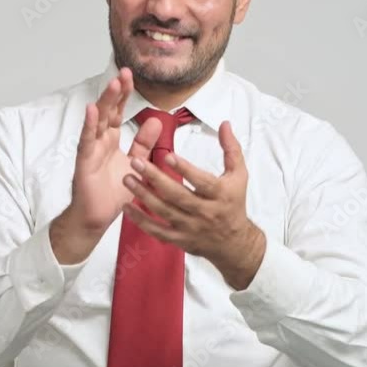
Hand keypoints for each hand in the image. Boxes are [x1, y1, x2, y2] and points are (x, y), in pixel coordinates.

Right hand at [51, 68, 161, 263]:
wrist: (96, 218)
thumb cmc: (112, 192)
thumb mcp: (136, 164)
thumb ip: (144, 143)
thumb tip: (157, 121)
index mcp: (110, 140)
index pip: (117, 112)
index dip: (124, 94)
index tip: (130, 76)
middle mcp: (99, 141)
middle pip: (107, 111)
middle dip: (116, 91)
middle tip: (124, 72)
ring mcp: (90, 149)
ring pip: (97, 121)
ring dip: (105, 102)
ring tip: (113, 84)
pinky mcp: (84, 162)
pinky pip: (87, 141)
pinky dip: (89, 125)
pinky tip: (92, 110)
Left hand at [121, 120, 265, 289]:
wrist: (234, 243)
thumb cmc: (234, 203)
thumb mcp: (239, 175)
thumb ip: (231, 149)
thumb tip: (224, 124)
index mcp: (220, 194)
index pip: (202, 182)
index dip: (185, 170)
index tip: (167, 156)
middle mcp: (205, 212)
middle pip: (178, 196)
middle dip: (155, 179)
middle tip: (135, 162)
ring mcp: (190, 227)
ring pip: (164, 212)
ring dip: (144, 196)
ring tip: (127, 179)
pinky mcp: (179, 239)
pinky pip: (158, 231)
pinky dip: (141, 221)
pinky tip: (127, 207)